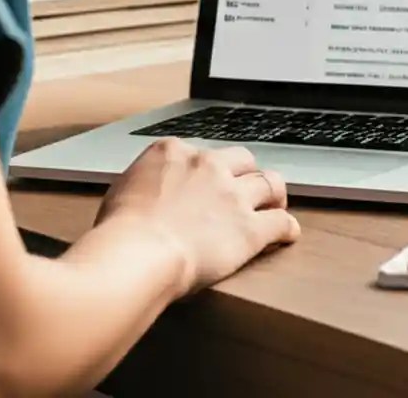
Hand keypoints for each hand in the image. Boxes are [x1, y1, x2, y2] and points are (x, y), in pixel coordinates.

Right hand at [95, 138, 299, 295]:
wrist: (137, 254)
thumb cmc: (119, 231)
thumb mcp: (122, 190)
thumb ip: (146, 183)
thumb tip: (149, 193)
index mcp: (175, 152)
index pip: (202, 152)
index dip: (207, 169)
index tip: (207, 181)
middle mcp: (208, 166)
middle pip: (243, 160)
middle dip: (246, 174)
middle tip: (246, 190)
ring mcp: (233, 196)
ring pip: (270, 184)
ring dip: (274, 195)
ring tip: (276, 204)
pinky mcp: (250, 228)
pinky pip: (281, 222)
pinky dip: (287, 228)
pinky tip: (288, 234)